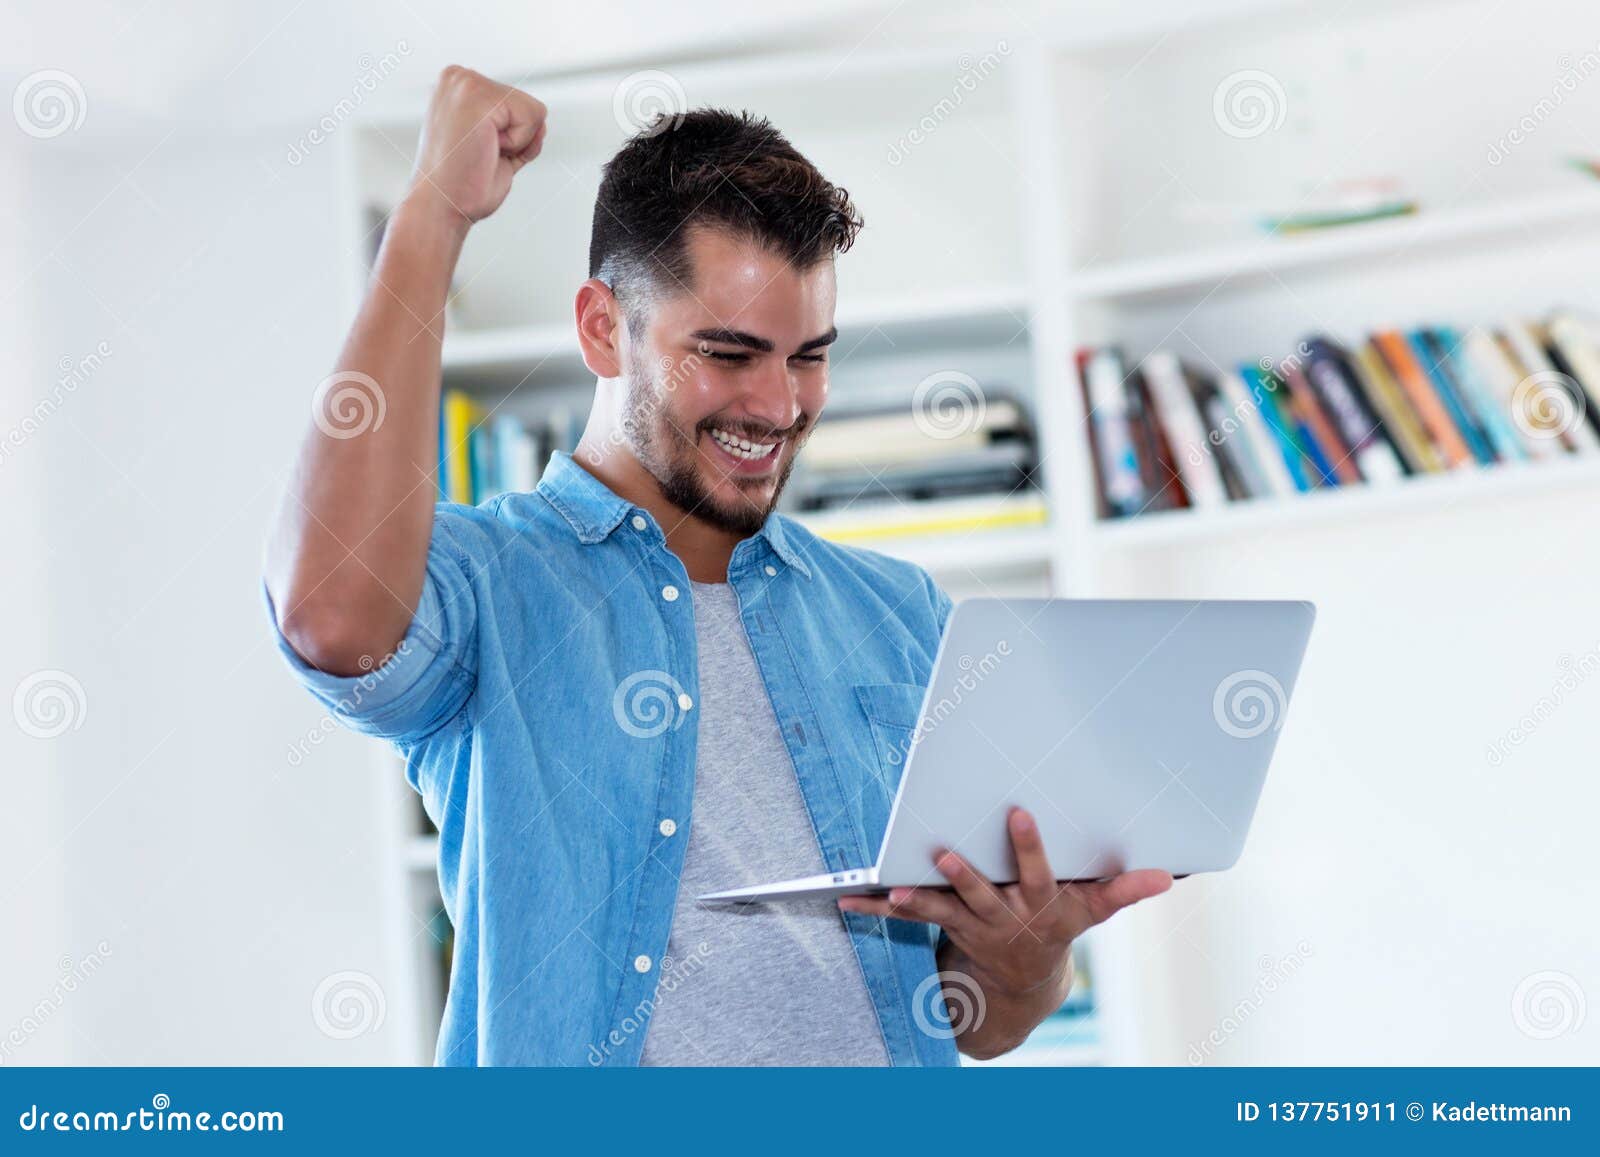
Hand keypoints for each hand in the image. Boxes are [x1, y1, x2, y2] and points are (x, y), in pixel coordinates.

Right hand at [406, 65, 547, 225]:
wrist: (440, 207)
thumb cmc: (463, 186)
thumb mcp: (494, 149)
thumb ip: (515, 130)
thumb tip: (542, 122)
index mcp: (458, 87)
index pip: (516, 105)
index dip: (510, 138)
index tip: (479, 152)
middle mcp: (458, 77)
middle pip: (527, 104)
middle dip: (516, 140)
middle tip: (480, 156)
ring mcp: (466, 82)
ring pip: (534, 111)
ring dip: (517, 143)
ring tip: (482, 152)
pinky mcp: (478, 94)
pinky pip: (533, 117)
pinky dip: (519, 143)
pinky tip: (486, 149)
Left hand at [839, 808, 1172, 998]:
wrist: (1022, 983)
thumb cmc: (1058, 924)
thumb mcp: (1093, 910)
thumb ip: (1123, 890)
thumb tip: (1169, 876)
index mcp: (1040, 906)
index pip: (1037, 874)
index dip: (1028, 847)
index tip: (1019, 814)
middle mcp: (1003, 917)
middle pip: (983, 894)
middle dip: (964, 875)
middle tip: (944, 852)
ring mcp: (970, 925)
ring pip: (941, 910)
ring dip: (915, 900)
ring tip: (892, 889)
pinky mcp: (942, 927)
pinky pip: (906, 916)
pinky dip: (876, 906)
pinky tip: (846, 896)